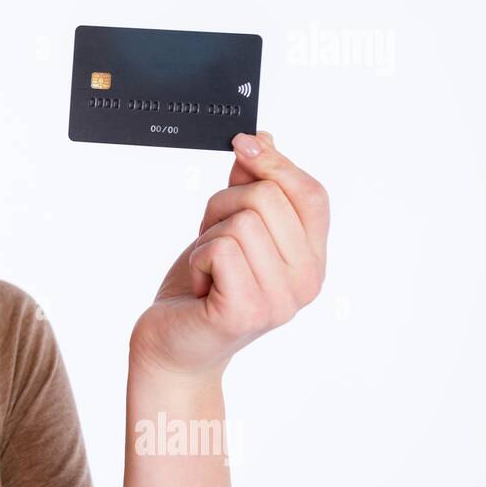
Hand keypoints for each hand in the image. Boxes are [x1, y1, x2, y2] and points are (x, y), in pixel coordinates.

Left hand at [129, 130, 329, 379]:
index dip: (277, 163)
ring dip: (207, 237)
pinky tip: (199, 285)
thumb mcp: (228, 229)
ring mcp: (280, 300)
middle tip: (210, 241)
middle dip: (224, 205)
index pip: (312, 194)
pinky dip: (198, 258)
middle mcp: (306, 282)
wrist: (172, 347)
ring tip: (206, 269)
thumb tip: (262, 139)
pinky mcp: (246, 310)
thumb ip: (250, 188)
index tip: (243, 146)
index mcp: (311, 260)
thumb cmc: (201, 289)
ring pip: (242, 221)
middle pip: (269, 198)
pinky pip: (222, 248)